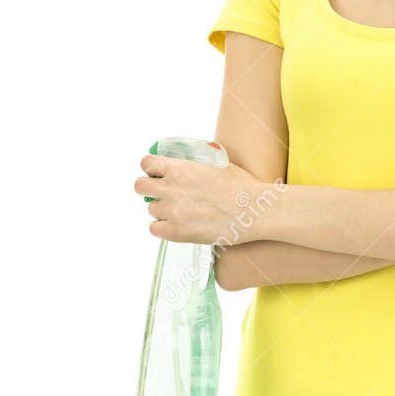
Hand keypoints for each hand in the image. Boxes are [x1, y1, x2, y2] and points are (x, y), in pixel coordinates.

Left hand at [135, 153, 270, 244]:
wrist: (254, 211)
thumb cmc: (242, 187)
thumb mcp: (217, 164)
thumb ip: (195, 165)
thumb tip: (188, 165)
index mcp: (180, 168)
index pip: (147, 163)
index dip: (151, 168)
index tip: (155, 172)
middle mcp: (171, 188)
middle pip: (139, 186)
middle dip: (148, 188)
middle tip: (161, 193)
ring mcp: (173, 211)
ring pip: (151, 209)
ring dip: (162, 209)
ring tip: (180, 212)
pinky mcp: (177, 232)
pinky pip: (154, 229)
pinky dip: (163, 227)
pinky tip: (176, 225)